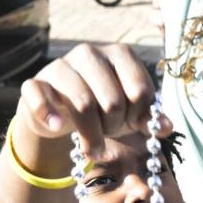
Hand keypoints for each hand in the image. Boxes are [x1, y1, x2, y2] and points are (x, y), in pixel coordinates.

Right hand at [16, 42, 170, 159]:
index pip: (140, 91)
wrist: (60, 113)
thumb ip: (149, 117)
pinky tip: (59, 126)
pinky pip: (40, 98)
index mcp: (120, 54)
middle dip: (114, 128)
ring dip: (91, 136)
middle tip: (110, 135)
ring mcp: (61, 66)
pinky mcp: (35, 83)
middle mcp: (90, 53)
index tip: (131, 124)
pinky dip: (50, 116)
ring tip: (93, 150)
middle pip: (113, 101)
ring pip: (83, 104)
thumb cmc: (102, 109)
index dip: (138, 117)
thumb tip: (167, 127)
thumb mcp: (129, 113)